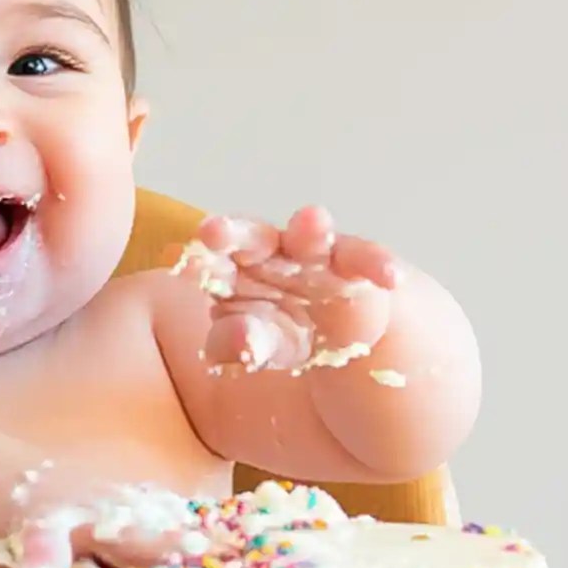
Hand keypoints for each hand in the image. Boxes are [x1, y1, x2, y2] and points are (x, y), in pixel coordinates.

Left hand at [173, 205, 401, 374]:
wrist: (343, 336)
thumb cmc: (284, 333)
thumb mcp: (260, 347)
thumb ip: (239, 345)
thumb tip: (237, 343)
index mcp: (232, 273)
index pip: (211, 266)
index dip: (198, 266)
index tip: (179, 265)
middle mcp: (269, 254)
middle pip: (250, 239)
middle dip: (234, 234)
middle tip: (214, 231)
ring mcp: (314, 254)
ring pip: (310, 238)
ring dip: (311, 230)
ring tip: (313, 221)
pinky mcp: (357, 262)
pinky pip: (366, 259)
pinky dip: (377, 264)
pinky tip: (388, 276)